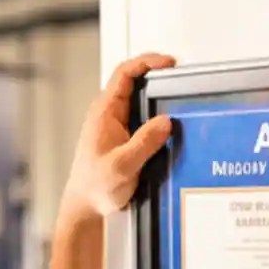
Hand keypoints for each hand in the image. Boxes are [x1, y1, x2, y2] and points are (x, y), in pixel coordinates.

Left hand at [61, 53, 176, 218]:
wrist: (86, 206)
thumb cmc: (96, 186)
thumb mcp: (122, 165)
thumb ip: (144, 143)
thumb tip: (166, 121)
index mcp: (104, 112)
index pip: (124, 74)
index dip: (147, 62)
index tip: (169, 64)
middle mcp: (110, 113)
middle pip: (135, 82)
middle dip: (158, 75)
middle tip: (181, 78)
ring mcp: (118, 124)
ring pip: (142, 101)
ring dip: (160, 97)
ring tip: (182, 98)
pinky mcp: (126, 137)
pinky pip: (145, 118)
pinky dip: (159, 116)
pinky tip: (174, 123)